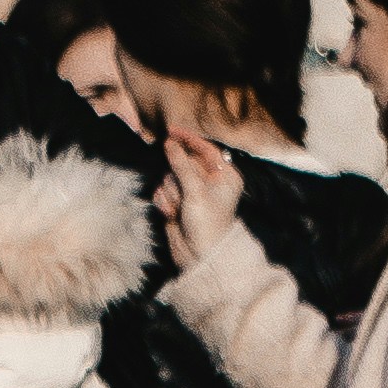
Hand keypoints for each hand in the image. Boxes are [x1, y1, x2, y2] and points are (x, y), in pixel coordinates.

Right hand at [157, 132, 240, 271]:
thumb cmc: (207, 223)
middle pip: (183, 162)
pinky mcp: (178, 203)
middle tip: (181, 192)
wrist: (198, 256)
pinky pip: (162, 191)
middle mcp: (209, 182)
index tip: (170, 131)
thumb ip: (181, 164)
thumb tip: (169, 142)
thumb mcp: (196, 191)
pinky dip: (164, 201)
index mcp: (225, 176)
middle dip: (177, 177)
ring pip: (169, 177)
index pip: (206, 149)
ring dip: (170, 192)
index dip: (188, 139)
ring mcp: (192, 193)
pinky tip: (171, 214)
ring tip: (178, 208)